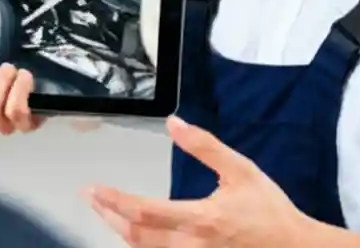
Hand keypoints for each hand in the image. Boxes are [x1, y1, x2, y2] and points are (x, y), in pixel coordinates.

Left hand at [85, 116, 359, 247]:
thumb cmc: (269, 210)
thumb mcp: (241, 171)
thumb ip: (206, 147)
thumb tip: (174, 123)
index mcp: (201, 219)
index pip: (146, 212)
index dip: (115, 201)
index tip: (94, 189)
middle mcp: (192, 245)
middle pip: (136, 235)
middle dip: (109, 215)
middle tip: (91, 197)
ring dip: (122, 230)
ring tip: (106, 211)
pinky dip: (141, 243)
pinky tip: (134, 231)